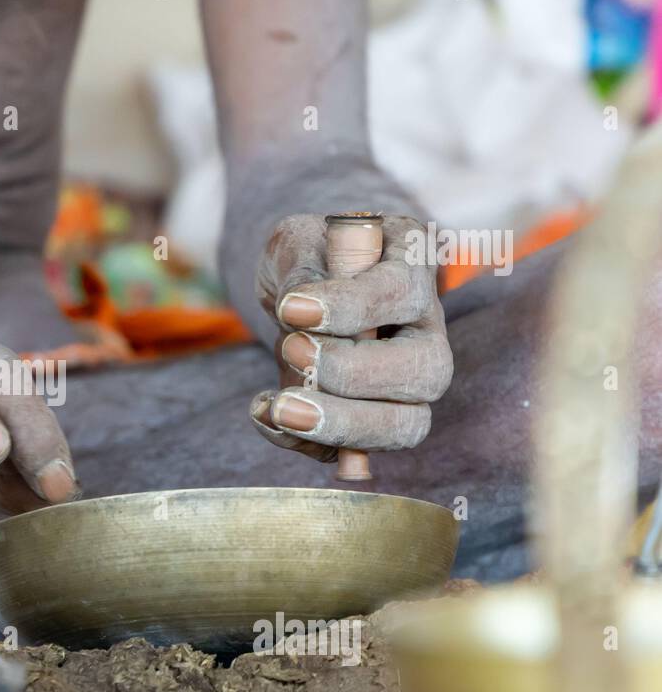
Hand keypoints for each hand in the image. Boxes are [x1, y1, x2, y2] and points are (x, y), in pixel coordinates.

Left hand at [249, 214, 452, 460]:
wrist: (302, 284)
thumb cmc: (310, 254)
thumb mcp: (298, 240)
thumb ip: (302, 264)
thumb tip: (299, 309)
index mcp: (413, 268)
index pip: (403, 291)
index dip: (351, 306)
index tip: (292, 308)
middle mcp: (425, 331)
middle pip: (427, 371)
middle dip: (353, 373)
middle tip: (293, 350)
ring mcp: (404, 384)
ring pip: (406, 425)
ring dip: (340, 424)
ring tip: (280, 407)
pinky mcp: (368, 419)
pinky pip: (352, 451)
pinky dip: (304, 442)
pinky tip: (264, 411)